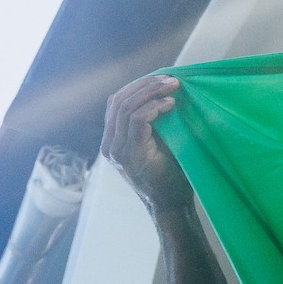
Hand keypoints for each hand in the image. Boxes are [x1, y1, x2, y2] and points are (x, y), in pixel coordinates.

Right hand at [102, 74, 192, 211]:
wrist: (172, 204)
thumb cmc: (171, 174)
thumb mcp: (160, 142)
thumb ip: (154, 122)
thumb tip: (167, 92)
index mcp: (113, 139)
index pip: (116, 102)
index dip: (137, 86)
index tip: (162, 79)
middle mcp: (109, 144)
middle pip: (118, 101)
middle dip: (145, 85)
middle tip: (170, 78)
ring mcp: (117, 150)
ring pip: (126, 108)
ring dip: (151, 92)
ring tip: (173, 86)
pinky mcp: (130, 155)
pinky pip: (136, 121)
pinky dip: (153, 108)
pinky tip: (170, 105)